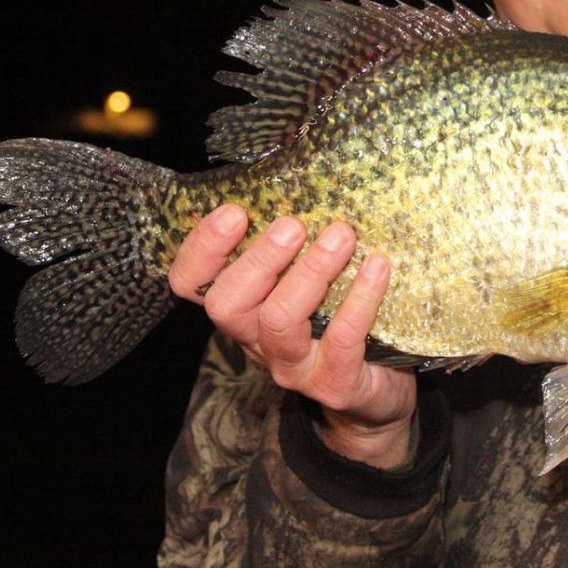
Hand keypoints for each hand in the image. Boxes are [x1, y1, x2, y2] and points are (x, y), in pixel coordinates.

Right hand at [168, 204, 416, 467]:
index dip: (202, 248)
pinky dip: (361, 298)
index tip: (235, 212)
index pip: (190, 283)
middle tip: (293, 225)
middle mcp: (255, 340)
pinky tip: (377, 266)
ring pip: (279, 320)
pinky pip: (341, 340)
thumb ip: (295, 243)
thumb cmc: (337, 321)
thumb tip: (305, 172)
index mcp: (241, 307)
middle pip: (227, 304)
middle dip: (258, 258)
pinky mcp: (333, 384)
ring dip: (310, 272)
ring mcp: (292, 366)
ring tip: (342, 236)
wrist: (375, 395)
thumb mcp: (307, 280)